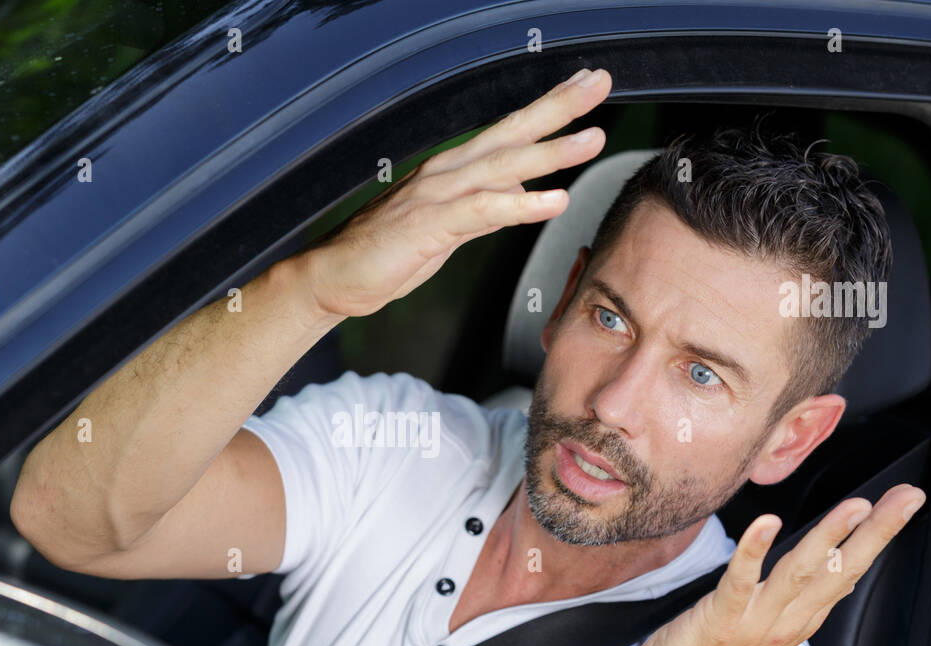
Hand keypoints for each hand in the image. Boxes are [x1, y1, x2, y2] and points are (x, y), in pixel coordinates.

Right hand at [300, 67, 612, 318]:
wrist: (332, 278)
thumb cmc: (385, 255)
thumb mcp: (446, 231)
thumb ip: (483, 211)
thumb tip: (519, 197)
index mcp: (450, 171)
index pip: (507, 133)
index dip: (547, 109)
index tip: (584, 87)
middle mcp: (446, 173)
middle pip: (511, 133)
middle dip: (558, 107)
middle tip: (598, 82)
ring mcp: (436, 196)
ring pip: (503, 166)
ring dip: (550, 151)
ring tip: (591, 139)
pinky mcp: (429, 226)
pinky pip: (483, 211)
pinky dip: (521, 205)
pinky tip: (553, 201)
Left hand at [629, 484, 927, 645]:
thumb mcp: (767, 632)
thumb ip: (802, 604)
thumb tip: (839, 579)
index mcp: (799, 621)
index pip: (848, 571)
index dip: (878, 536)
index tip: (905, 502)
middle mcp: (786, 622)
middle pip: (841, 571)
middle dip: (878, 533)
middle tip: (908, 497)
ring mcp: (756, 623)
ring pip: (801, 573)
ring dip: (830, 537)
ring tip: (857, 505)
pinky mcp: (721, 621)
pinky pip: (741, 582)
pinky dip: (754, 551)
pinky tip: (768, 522)